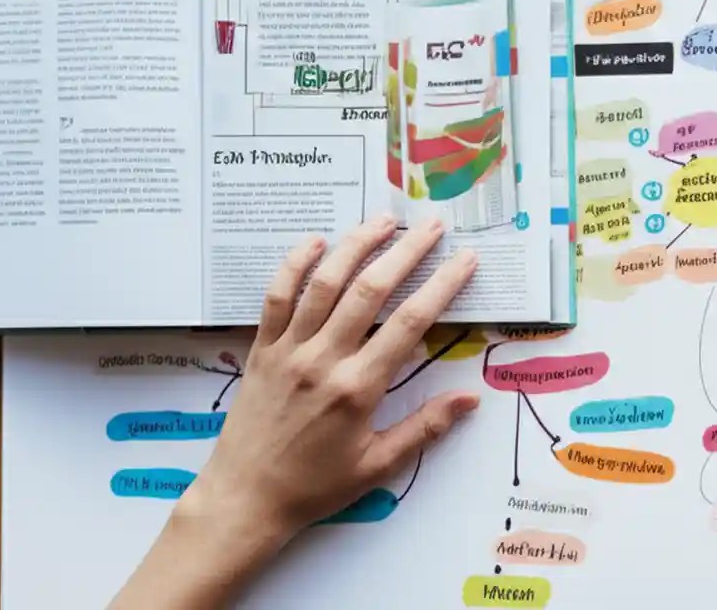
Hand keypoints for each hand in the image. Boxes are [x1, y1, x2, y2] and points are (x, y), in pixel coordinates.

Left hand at [112, 215, 480, 608]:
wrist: (246, 497)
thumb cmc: (315, 487)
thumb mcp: (379, 466)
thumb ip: (426, 427)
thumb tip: (471, 399)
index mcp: (358, 388)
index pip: (410, 323)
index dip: (441, 285)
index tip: (464, 260)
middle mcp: (323, 359)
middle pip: (371, 290)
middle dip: (406, 252)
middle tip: (432, 226)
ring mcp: (288, 350)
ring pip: (325, 283)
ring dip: (356, 245)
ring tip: (383, 220)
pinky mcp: (262, 349)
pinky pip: (277, 296)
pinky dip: (295, 264)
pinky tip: (316, 241)